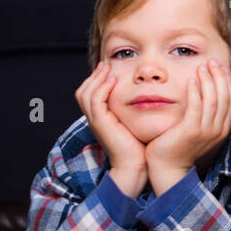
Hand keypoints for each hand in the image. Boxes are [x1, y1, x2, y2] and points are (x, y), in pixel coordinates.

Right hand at [75, 61, 145, 195]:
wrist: (136, 166)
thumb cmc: (140, 148)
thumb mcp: (135, 125)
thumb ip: (134, 112)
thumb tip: (147, 99)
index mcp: (101, 120)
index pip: (90, 95)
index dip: (97, 81)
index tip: (110, 69)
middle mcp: (95, 119)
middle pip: (83, 92)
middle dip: (94, 76)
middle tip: (105, 64)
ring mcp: (96, 122)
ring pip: (86, 94)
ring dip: (96, 79)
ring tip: (107, 68)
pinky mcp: (101, 124)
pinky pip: (96, 101)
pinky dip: (102, 89)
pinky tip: (112, 81)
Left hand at [145, 60, 230, 192]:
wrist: (167, 168)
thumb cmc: (178, 146)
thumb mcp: (197, 129)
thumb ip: (203, 113)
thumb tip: (205, 95)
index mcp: (222, 128)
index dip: (227, 82)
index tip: (220, 67)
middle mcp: (218, 129)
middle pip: (225, 97)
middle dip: (219, 77)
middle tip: (212, 61)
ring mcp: (206, 131)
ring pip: (213, 100)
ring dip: (208, 80)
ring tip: (202, 66)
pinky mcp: (191, 131)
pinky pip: (196, 107)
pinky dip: (196, 91)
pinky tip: (191, 79)